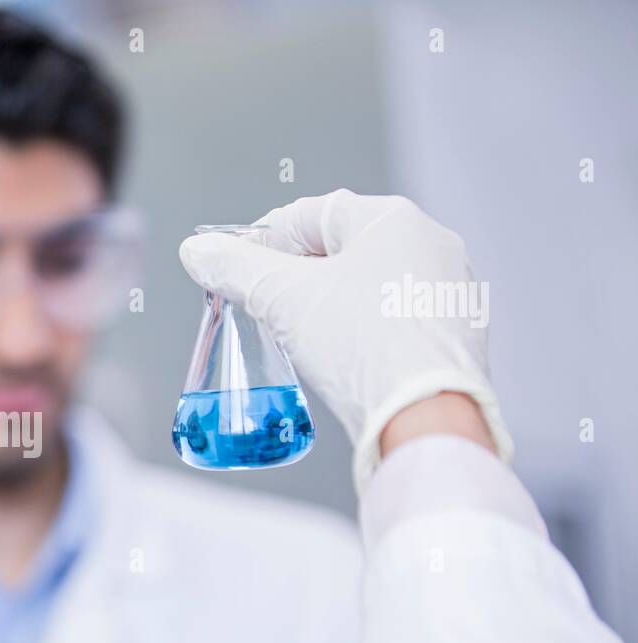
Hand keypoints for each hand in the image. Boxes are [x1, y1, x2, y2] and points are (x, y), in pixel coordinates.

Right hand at [178, 189, 511, 491]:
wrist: (425, 418)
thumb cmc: (367, 349)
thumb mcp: (283, 299)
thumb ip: (234, 268)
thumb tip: (199, 252)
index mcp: (394, 220)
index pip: (310, 214)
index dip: (263, 240)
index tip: (236, 266)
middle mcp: (430, 245)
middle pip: (340, 249)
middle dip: (296, 275)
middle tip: (265, 305)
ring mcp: (447, 291)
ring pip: (367, 285)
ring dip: (328, 304)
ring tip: (300, 334)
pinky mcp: (452, 335)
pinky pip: (392, 318)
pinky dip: (361, 330)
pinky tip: (341, 356)